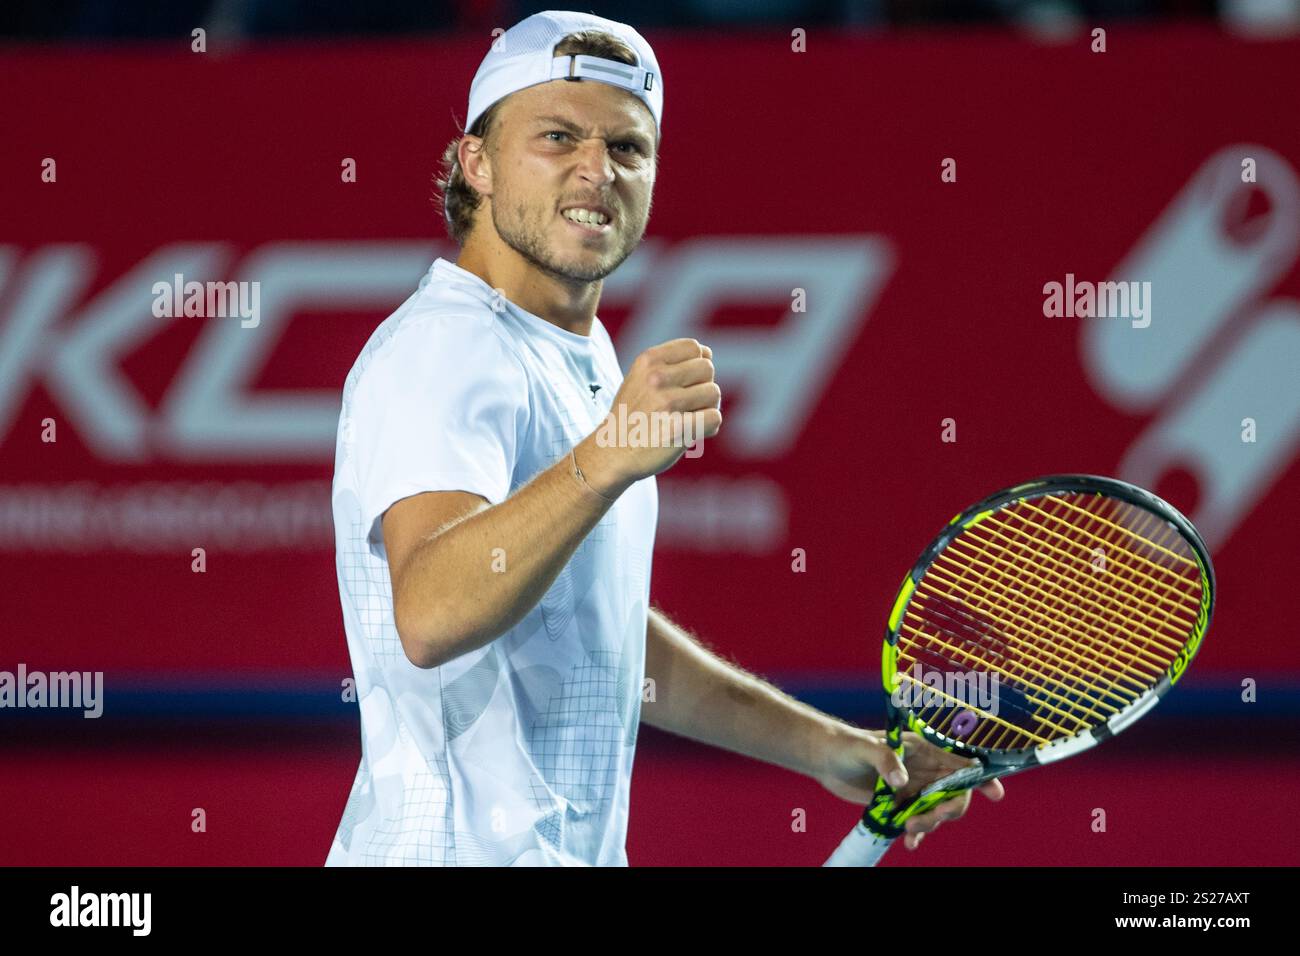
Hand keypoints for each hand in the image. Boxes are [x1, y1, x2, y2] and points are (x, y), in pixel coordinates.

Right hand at [576, 338, 720, 494]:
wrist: (612, 453)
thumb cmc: (633, 415)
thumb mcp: (640, 377)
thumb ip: (670, 363)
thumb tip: (708, 353)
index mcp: (648, 361)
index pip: (695, 348)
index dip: (697, 365)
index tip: (686, 383)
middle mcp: (656, 378)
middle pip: (707, 369)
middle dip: (703, 386)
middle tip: (688, 404)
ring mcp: (667, 403)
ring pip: (714, 393)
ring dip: (707, 407)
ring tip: (689, 418)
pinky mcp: (678, 429)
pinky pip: (714, 417)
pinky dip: (709, 427)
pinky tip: (693, 432)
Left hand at [816, 727, 1004, 850]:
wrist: (825, 759)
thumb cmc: (845, 745)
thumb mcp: (864, 748)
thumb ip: (885, 760)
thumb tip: (901, 781)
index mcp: (923, 751)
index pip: (959, 763)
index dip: (980, 777)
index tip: (995, 793)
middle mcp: (923, 771)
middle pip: (953, 794)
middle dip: (947, 811)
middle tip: (926, 821)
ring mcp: (913, 789)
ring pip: (937, 811)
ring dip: (930, 825)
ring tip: (909, 831)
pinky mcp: (899, 805)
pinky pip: (917, 823)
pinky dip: (917, 834)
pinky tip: (908, 842)